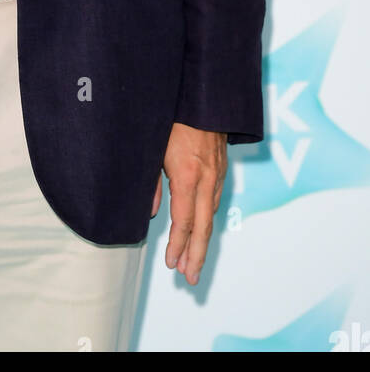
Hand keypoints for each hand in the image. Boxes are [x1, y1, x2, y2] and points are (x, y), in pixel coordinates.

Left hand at [150, 123, 226, 285]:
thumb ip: (150, 181)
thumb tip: (150, 212)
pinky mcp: (221, 166)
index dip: (178, 245)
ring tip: (194, 262)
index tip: (172, 264)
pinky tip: (202, 228)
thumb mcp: (152, 146)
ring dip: (203, 240)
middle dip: (196, 254)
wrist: (205, 91)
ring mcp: (218, 172)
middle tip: (190, 279)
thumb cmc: (173, 115)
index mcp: (188, 175)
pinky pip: (215, 198)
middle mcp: (208, 177)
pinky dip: (208, 218)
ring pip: (212, 214)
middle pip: (204, 225)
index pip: (183, 221)